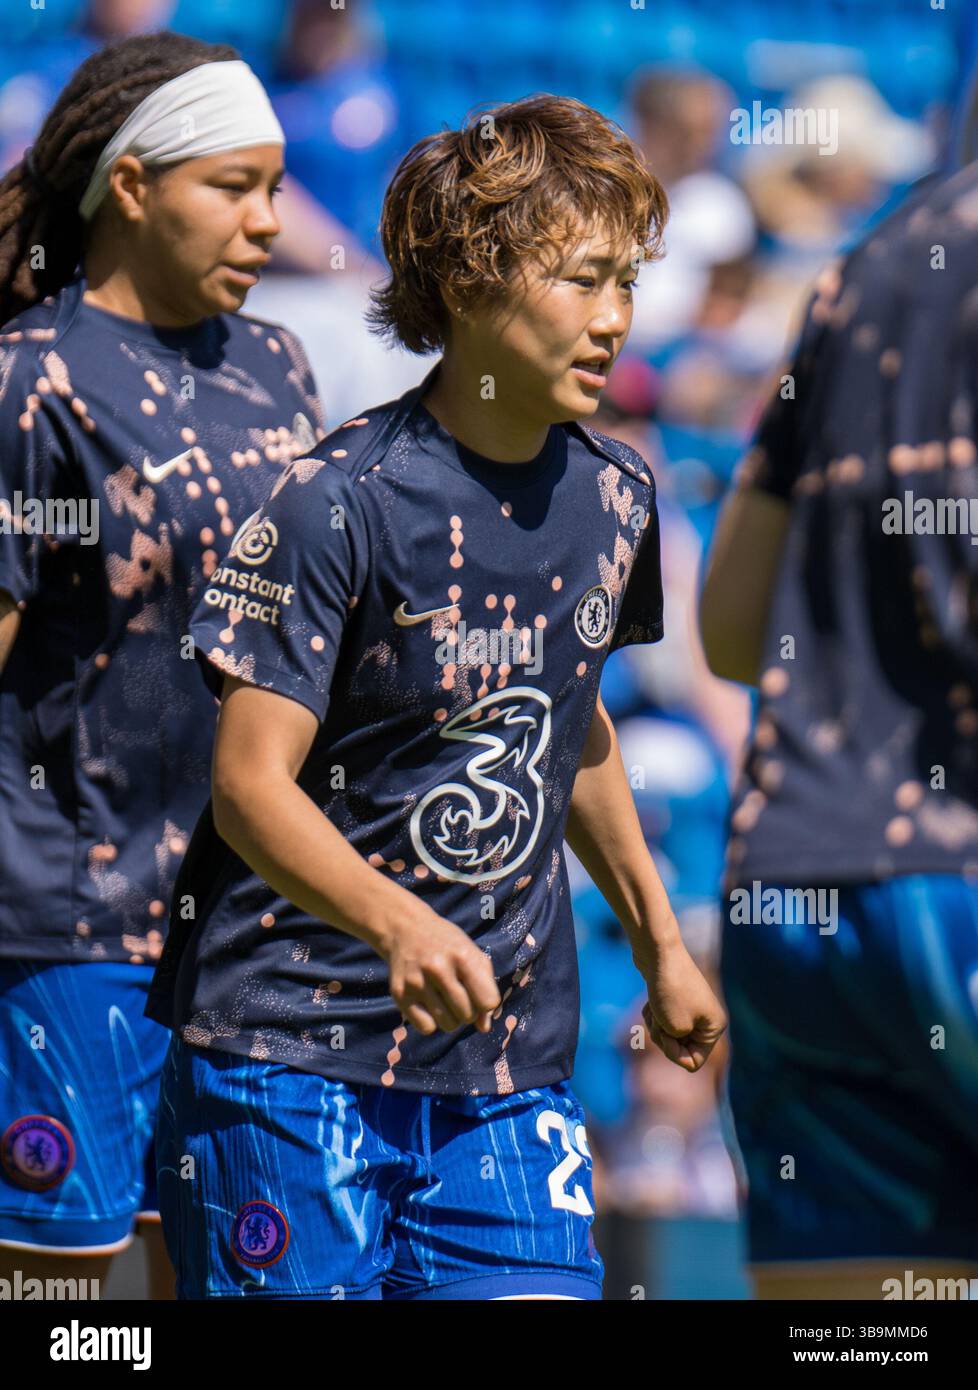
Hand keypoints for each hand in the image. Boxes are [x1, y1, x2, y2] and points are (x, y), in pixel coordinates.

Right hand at [382, 908, 501, 1036]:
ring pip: (448, 1025)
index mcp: (462, 956)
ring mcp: (417, 982)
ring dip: (451, 1018)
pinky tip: (429, 1004)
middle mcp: (438, 968)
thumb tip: (483, 1028)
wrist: (405, 928)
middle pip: (467, 1015)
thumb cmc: (446, 944)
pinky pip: (426, 1028)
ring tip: (445, 1000)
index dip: (487, 1003)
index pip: (488, 1001)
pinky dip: (431, 1022)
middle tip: (459, 995)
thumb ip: (484, 987)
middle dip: (468, 1011)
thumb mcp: (471, 954)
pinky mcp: (400, 994)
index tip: (479, 994)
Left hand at [640, 940, 726, 1071]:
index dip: (675, 1054)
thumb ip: (676, 1046)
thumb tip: (673, 1037)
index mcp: (715, 1028)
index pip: (693, 1062)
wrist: (658, 952)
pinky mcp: (675, 999)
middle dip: (663, 1039)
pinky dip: (652, 1014)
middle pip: (679, 1049)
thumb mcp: (673, 1029)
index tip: (666, 1035)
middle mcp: (707, 1018)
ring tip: (653, 1008)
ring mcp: (691, 1008)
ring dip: (655, 1026)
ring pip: (667, 1035)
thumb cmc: (669, 992)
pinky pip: (661, 1020)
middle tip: (658, 1020)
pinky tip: (650, 1001)